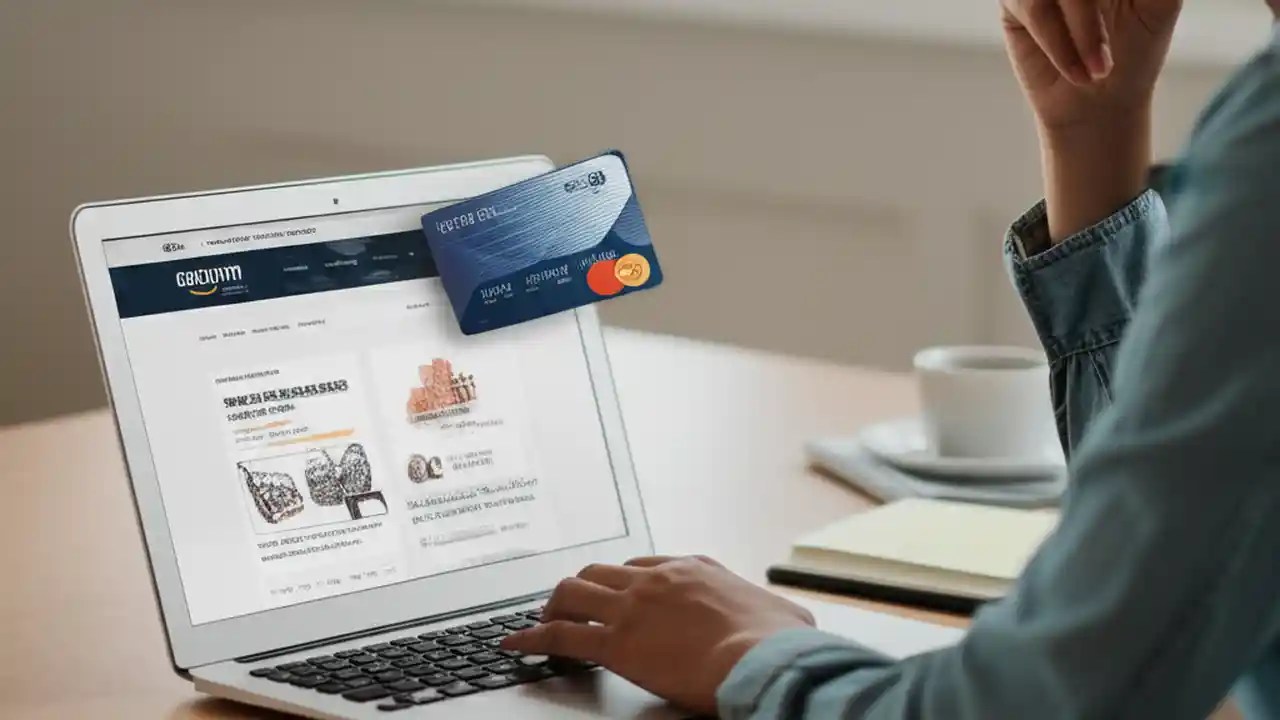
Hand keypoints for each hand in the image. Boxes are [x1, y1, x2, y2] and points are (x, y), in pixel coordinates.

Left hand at [501, 555, 816, 714]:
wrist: (762, 658)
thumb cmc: (779, 643)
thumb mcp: (787, 617)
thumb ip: (775, 614)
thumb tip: (792, 626)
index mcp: (695, 568)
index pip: (646, 565)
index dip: (626, 581)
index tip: (618, 591)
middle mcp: (657, 579)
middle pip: (602, 571)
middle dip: (583, 586)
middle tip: (572, 603)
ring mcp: (633, 608)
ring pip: (574, 592)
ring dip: (553, 604)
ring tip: (541, 618)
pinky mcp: (615, 643)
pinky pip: (560, 635)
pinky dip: (533, 638)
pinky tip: (516, 645)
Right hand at [1001, 1, 1181, 240]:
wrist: (1098, 107)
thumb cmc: (1133, 60)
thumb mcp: (1158, 5)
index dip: (1099, 7)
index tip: (1111, 57)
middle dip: (1094, 16)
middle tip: (1109, 60)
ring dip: (1083, 29)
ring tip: (1098, 71)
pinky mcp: (1014, 3)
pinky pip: (1032, 4)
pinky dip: (1059, 41)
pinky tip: (1083, 72)